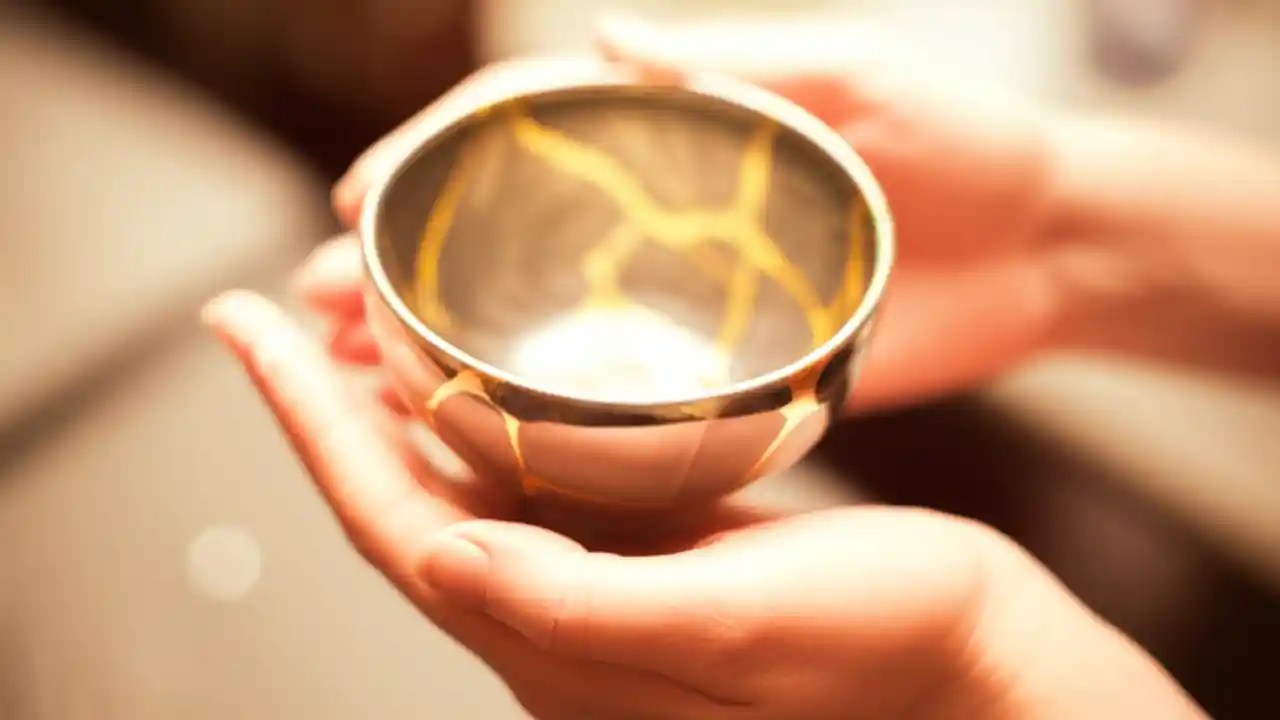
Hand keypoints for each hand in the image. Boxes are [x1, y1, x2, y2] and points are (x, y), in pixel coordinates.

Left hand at [203, 281, 1200, 718]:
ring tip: (342, 326)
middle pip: (400, 504)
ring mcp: (601, 592)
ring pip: (456, 490)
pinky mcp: (648, 556)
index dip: (308, 427)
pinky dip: (477, 423)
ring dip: (387, 410)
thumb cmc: (878, 650)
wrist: (968, 665)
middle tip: (270, 315)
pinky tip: (467, 374)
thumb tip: (450, 553)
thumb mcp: (738, 627)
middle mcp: (560, 626)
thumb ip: (591, 606)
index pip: (391, 524)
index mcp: (561, 651)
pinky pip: (529, 486)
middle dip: (321, 409)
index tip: (250, 333)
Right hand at [328, 25, 1064, 413]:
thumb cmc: (968, 147)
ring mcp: (685, 296)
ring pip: (540, 316)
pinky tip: (469, 431)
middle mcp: (663, 215)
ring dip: (441, 340)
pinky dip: (536, 404)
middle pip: (505, 231)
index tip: (356, 193)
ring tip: (355, 371)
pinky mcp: (724, 367)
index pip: (527, 128)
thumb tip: (612, 35)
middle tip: (325, 300)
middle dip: (404, 261)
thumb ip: (747, 65)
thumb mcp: (862, 80)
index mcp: (681, 129)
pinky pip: (617, 387)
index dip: (432, 155)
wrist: (1043, 250)